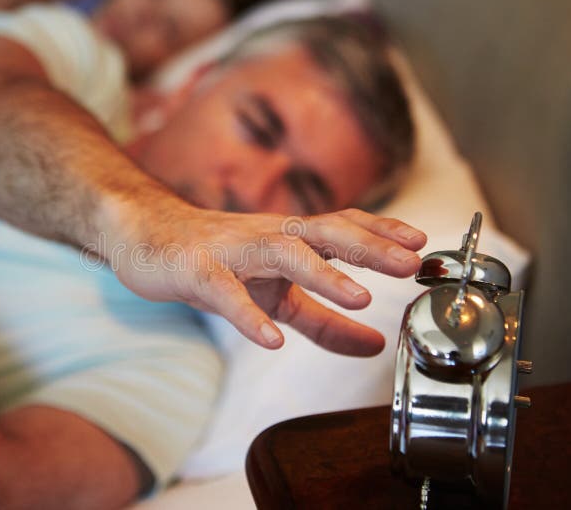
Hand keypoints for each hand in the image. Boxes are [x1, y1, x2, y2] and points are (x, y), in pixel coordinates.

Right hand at [109, 205, 425, 355]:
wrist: (148, 239)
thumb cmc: (219, 261)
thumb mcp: (277, 295)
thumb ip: (325, 321)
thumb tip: (374, 344)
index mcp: (289, 237)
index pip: (343, 226)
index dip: (382, 232)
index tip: (422, 245)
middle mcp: (267, 235)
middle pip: (324, 232)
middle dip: (369, 246)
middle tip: (410, 264)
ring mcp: (232, 250)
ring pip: (281, 252)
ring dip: (322, 273)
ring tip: (360, 298)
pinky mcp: (198, 271)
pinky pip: (226, 292)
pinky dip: (249, 315)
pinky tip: (272, 340)